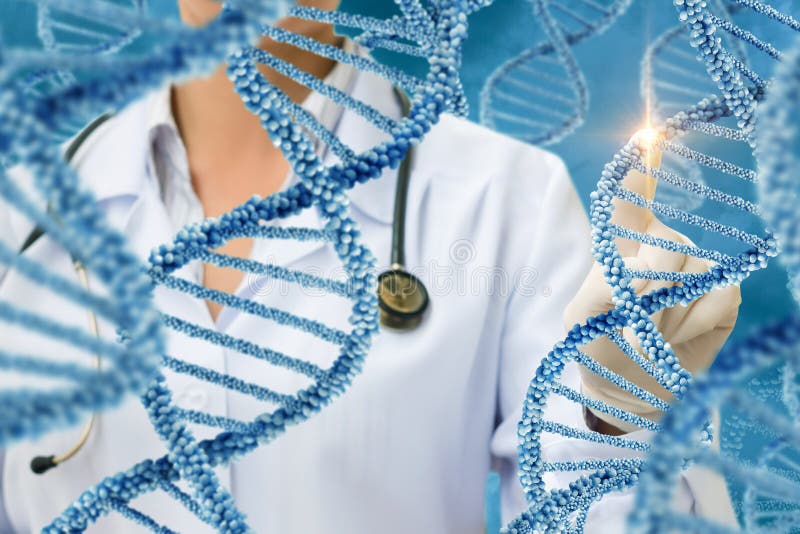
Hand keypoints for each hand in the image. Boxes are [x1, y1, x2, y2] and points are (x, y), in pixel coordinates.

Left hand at [563, 131, 740, 434]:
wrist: (631, 392)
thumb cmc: (600, 348)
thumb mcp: (582, 320)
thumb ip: (602, 289)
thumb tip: (644, 274)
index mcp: (621, 249)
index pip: (629, 200)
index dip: (639, 168)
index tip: (647, 133)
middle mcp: (661, 248)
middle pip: (666, 242)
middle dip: (651, 283)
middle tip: (636, 316)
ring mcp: (694, 268)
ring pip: (691, 274)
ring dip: (667, 314)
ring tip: (652, 334)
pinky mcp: (722, 293)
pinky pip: (717, 296)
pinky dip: (692, 325)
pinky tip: (678, 338)